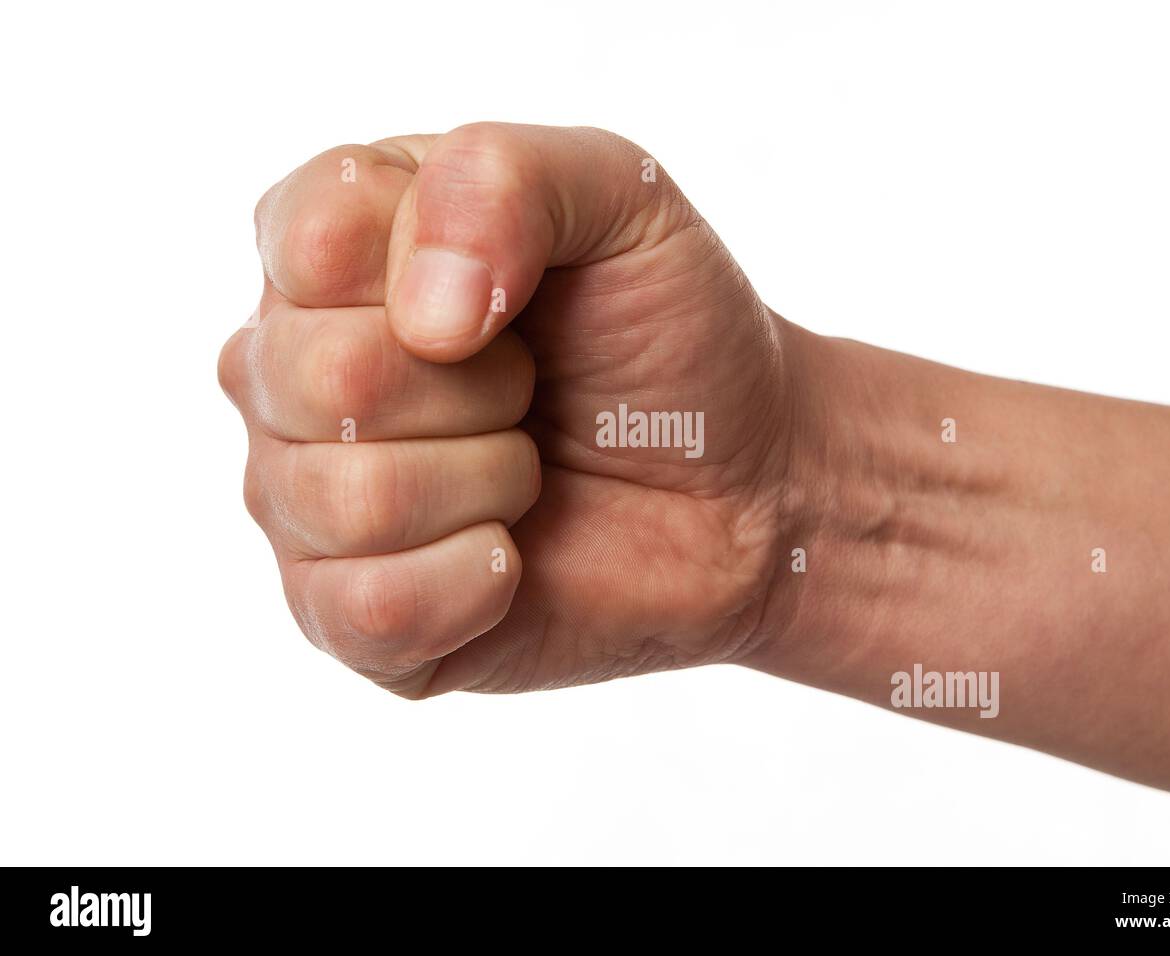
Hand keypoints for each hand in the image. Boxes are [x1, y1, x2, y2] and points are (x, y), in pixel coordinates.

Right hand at [219, 123, 799, 697]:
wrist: (746, 483)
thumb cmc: (668, 334)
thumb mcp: (620, 198)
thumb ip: (503, 179)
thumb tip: (421, 320)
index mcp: (333, 254)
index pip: (311, 240)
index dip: (441, 269)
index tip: (519, 295)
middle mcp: (292, 375)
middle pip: (323, 379)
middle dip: (484, 388)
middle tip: (535, 390)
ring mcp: (307, 502)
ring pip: (349, 501)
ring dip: (491, 482)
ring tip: (528, 470)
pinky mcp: (347, 618)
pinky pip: (369, 608)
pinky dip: (475, 582)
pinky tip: (511, 557)